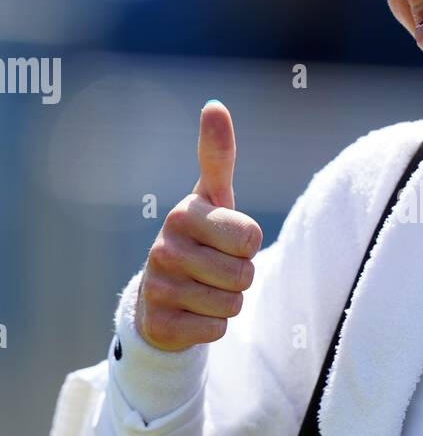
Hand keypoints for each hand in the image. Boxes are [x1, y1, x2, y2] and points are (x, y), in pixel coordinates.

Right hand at [135, 101, 263, 350]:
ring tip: (204, 289)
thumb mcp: (211, 199)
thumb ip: (217, 156)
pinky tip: (192, 313)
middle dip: (240, 277)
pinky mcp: (159, 322)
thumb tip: (214, 104)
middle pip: (244, 274)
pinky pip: (216, 331)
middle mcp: (164, 246)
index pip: (250, 236)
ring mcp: (158, 285)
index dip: (248, 243)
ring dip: (228, 302)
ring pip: (232, 305)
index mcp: (184, 213)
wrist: (160, 295)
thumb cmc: (199, 239)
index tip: (225, 237)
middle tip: (216, 269)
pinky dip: (212, 326)